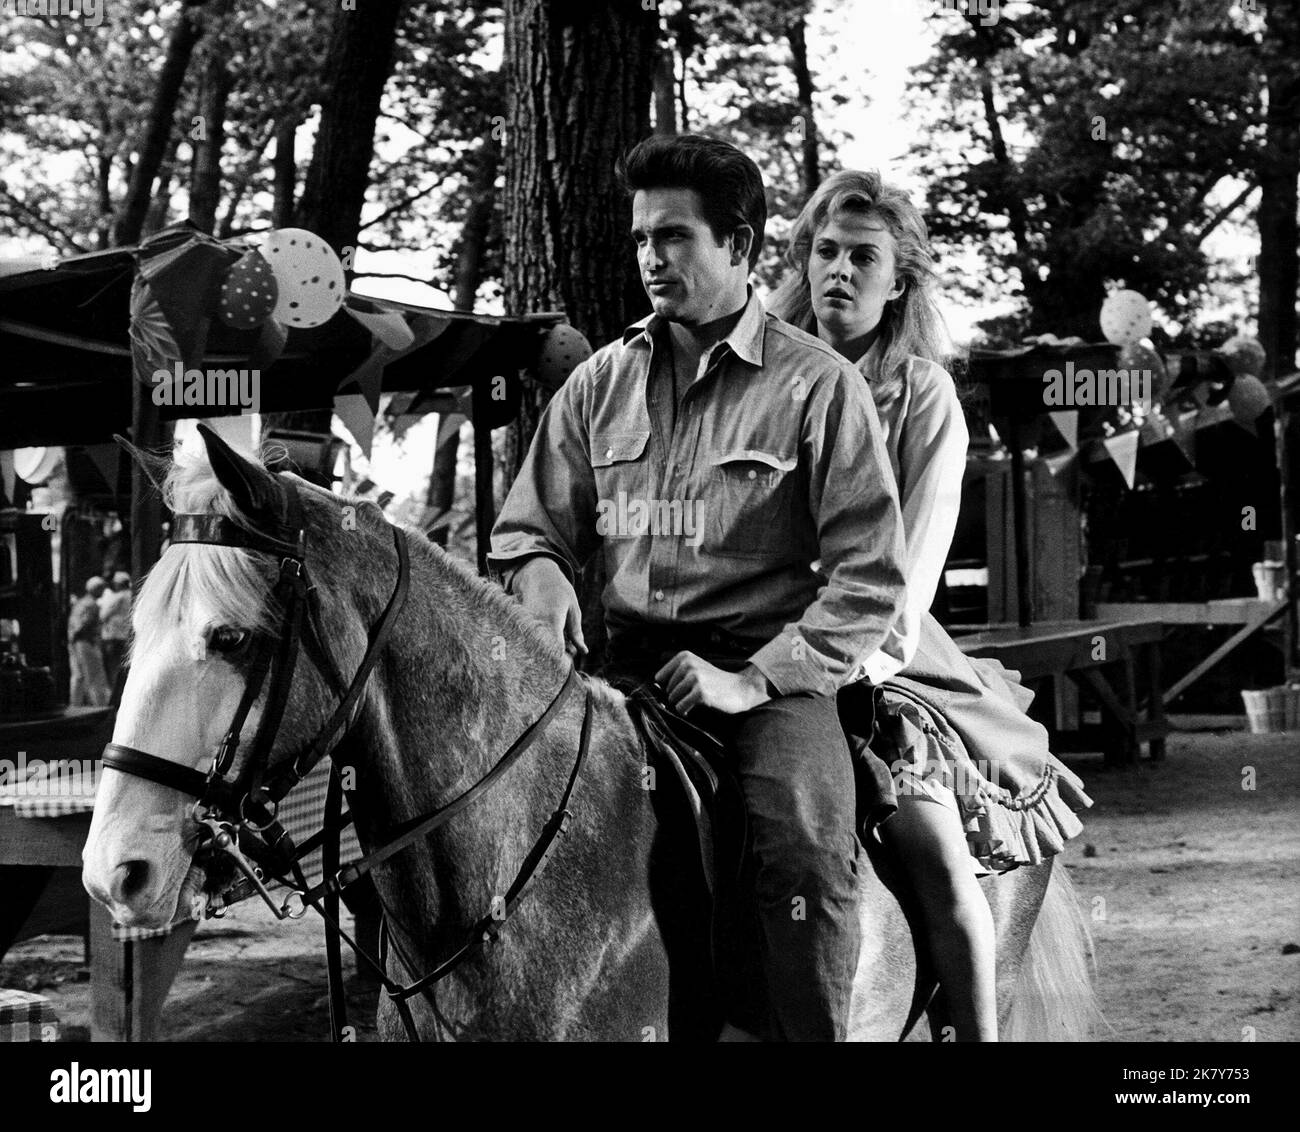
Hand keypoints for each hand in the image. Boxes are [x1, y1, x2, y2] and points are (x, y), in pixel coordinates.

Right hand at [511, 557, 586, 657]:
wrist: (535, 572)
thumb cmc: (559, 589)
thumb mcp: (573, 608)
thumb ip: (576, 631)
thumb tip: (583, 651)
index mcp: (553, 621)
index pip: (556, 651)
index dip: (562, 662)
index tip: (568, 667)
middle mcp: (536, 625)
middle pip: (545, 653)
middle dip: (557, 658)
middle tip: (567, 653)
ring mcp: (526, 625)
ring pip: (536, 648)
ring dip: (548, 650)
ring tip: (558, 640)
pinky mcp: (519, 624)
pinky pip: (529, 640)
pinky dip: (539, 642)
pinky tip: (546, 636)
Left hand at [654, 653, 771, 715]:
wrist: (741, 688)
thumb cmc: (716, 681)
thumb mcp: (696, 669)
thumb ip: (676, 674)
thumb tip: (654, 686)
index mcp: (685, 656)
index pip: (660, 678)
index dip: (668, 687)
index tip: (681, 689)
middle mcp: (688, 664)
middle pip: (667, 690)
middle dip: (676, 696)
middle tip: (694, 695)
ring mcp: (694, 678)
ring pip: (672, 699)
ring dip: (682, 704)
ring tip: (697, 700)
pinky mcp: (700, 693)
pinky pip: (681, 707)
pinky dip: (685, 710)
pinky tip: (696, 707)